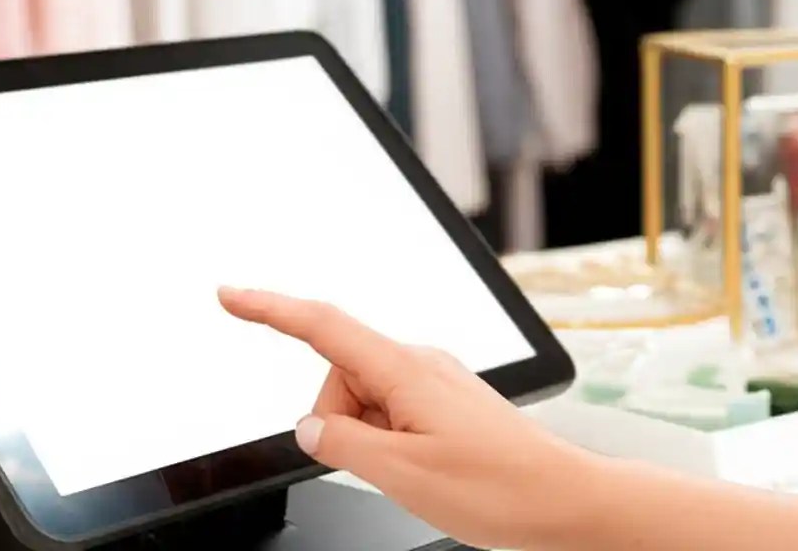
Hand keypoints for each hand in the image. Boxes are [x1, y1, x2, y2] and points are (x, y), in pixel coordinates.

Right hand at [216, 287, 598, 549]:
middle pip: (340, 376)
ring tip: (414, 471)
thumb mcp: (404, 476)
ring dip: (369, 437)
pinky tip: (424, 467)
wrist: (566, 501)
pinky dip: (389, 439)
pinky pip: (392, 410)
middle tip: (380, 465)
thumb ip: (344, 445)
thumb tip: (311, 428)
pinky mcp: (445, 400)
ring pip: (365, 399)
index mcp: (405, 370)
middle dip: (339, 421)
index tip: (231, 296)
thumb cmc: (502, 488)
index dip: (269, 308)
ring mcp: (435, 380)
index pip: (322, 326)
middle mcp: (420, 363)